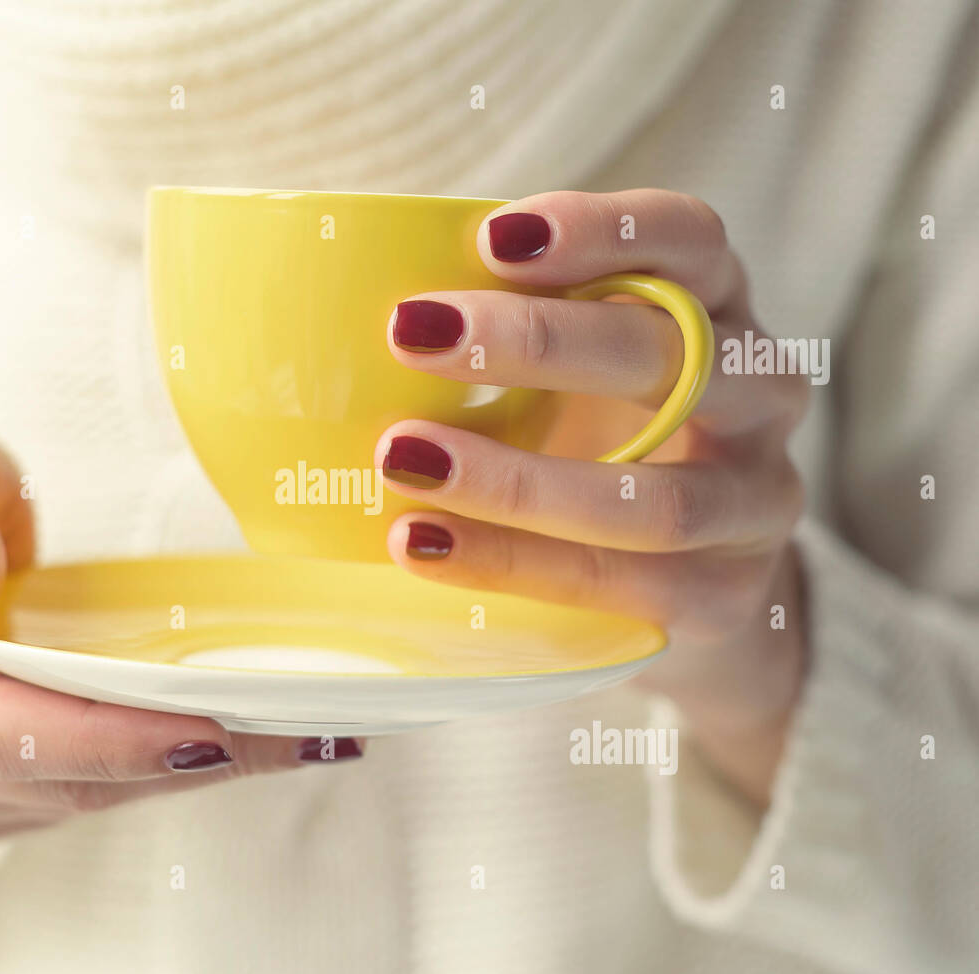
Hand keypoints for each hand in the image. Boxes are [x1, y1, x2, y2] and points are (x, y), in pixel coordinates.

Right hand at [0, 437, 359, 859]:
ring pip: (60, 800)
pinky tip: (225, 750)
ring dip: (174, 777)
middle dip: (160, 762)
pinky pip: (65, 805)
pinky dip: (148, 779)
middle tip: (282, 738)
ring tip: (283, 740)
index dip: (96, 730)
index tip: (206, 727)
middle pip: (30, 771)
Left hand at [377, 190, 808, 805]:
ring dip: (517, 480)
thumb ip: (512, 339)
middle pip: (676, 354)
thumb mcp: (571, 374)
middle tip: (413, 334)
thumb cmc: (602, 443)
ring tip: (402, 458)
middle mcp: (761, 394)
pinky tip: (423, 545)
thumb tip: (358, 316)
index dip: (603, 231)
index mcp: (719, 309)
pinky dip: (514, 565)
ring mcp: (757, 502)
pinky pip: (625, 584)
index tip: (492, 239)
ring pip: (656, 497)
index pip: (691, 241)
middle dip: (540, 342)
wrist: (687, 576)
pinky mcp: (728, 595)